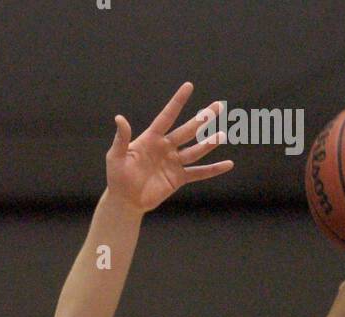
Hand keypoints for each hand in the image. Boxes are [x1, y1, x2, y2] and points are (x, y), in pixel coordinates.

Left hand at [106, 83, 231, 212]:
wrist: (125, 201)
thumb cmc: (118, 177)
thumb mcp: (116, 157)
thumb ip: (121, 139)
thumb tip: (119, 118)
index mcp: (152, 138)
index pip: (167, 116)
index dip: (177, 102)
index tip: (189, 86)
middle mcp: (166, 147)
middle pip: (187, 131)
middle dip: (202, 119)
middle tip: (218, 106)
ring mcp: (174, 162)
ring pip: (195, 151)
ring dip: (208, 144)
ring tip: (222, 136)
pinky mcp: (178, 178)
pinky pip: (199, 172)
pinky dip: (213, 170)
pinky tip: (228, 164)